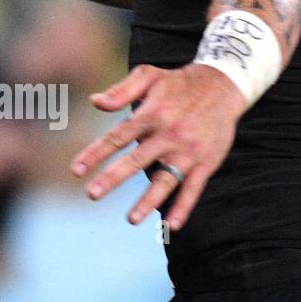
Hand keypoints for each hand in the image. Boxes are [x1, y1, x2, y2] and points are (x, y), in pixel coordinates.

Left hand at [71, 62, 245, 229]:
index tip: (76, 171)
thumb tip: (94, 101)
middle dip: (114, 178)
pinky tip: (172, 226)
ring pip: (166, 179)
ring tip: (132, 219)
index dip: (96, 153)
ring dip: (149, 201)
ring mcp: (188, 151)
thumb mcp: (149, 75)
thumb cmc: (178, 82)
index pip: (118, 137)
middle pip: (137, 160)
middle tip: (92, 194)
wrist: (224, 85)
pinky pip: (194, 188)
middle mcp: (169, 134)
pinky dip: (184, 207)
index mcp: (152, 113)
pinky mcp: (206, 162)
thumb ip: (121, 90)